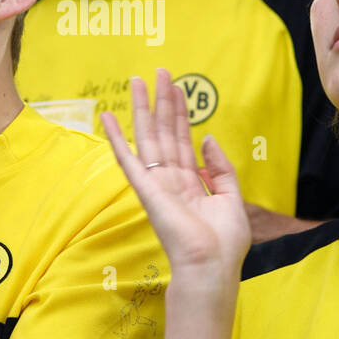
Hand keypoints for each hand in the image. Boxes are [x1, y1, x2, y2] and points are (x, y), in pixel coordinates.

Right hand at [101, 69, 249, 283]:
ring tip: (136, 80)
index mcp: (190, 183)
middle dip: (162, 101)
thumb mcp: (232, 198)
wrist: (211, 266)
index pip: (183, 139)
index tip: (179, 87)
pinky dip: (115, 137)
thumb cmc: (224, 242)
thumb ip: (220, 168)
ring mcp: (156, 183)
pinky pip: (127, 159)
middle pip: (164, 132)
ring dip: (142, 108)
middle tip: (160, 71)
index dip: (181, 113)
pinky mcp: (145, 189)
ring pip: (147, 137)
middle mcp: (170, 179)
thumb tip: (207, 137)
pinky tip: (106, 117)